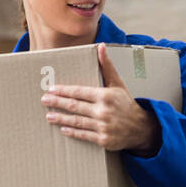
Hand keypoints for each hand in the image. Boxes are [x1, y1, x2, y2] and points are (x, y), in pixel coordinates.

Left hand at [42, 42, 160, 155]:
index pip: (79, 92)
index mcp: (105, 95)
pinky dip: (72, 132)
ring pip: (77, 121)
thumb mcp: (117, 83)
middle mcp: (103, 111)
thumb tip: (100, 47)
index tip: (51, 89)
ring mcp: (103, 126)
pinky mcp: (103, 139)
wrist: (141, 127)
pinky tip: (63, 129)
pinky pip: (84, 134)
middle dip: (57, 102)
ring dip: (61, 118)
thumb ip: (106, 66)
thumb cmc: (125, 103)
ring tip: (49, 116)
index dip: (63, 90)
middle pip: (74, 106)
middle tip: (44, 100)